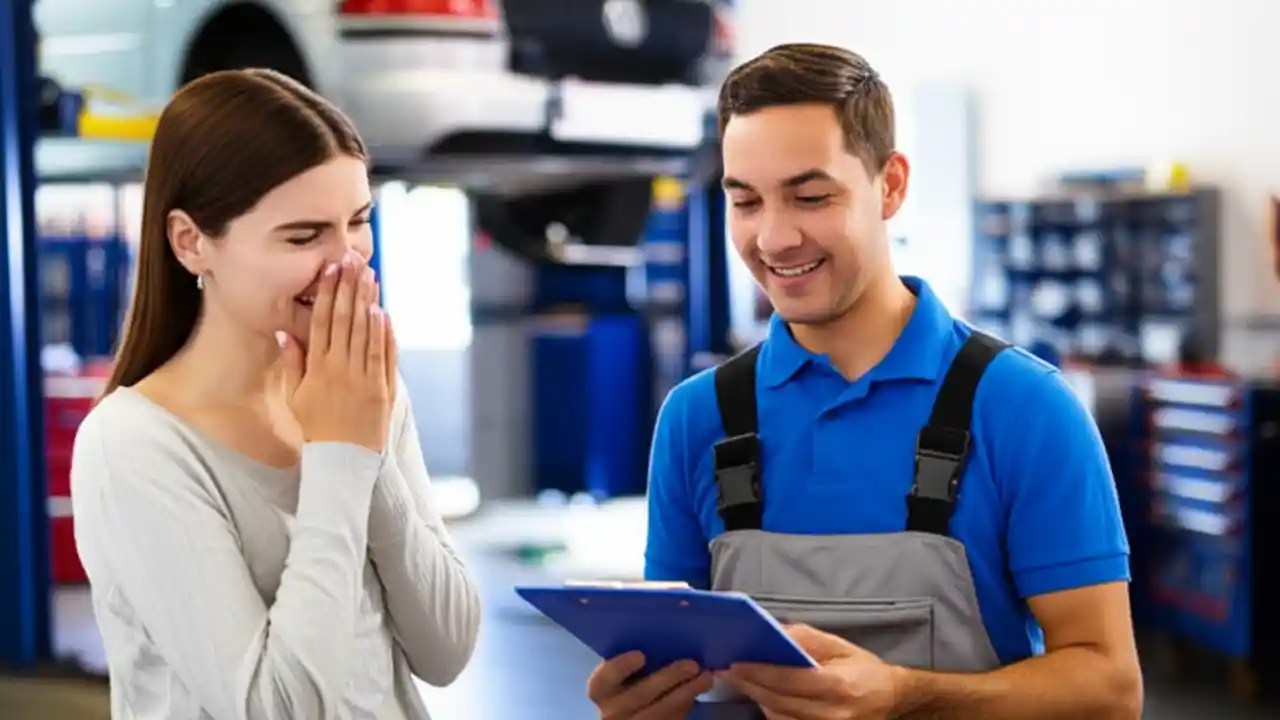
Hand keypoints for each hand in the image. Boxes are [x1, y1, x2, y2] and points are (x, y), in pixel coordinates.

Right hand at [278, 253, 393, 452]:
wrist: (344, 460)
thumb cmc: (316, 426)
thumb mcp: (295, 396)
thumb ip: (292, 362)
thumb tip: (284, 331)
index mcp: (318, 369)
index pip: (323, 322)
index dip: (327, 293)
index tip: (330, 270)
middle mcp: (342, 369)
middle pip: (347, 320)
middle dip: (350, 287)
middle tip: (354, 260)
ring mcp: (366, 377)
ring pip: (368, 332)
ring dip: (369, 301)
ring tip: (370, 276)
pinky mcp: (384, 387)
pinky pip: (385, 354)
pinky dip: (385, 332)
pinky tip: (383, 311)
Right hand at [587, 651, 713, 718]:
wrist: (634, 713)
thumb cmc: (632, 683)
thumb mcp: (627, 674)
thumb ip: (638, 660)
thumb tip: (669, 639)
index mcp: (601, 690)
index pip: (602, 680)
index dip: (620, 667)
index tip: (641, 655)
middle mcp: (611, 712)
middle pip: (639, 696)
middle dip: (668, 678)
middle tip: (692, 664)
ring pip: (660, 712)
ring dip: (686, 692)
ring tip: (705, 677)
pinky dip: (687, 706)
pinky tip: (699, 691)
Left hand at [717, 624, 900, 719]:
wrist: (891, 699)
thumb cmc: (863, 668)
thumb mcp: (839, 646)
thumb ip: (806, 639)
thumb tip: (772, 631)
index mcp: (837, 686)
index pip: (789, 679)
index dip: (759, 672)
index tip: (734, 663)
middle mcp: (830, 714)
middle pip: (778, 701)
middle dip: (749, 684)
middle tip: (725, 670)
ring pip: (778, 716)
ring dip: (756, 697)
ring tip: (738, 679)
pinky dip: (771, 710)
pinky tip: (761, 694)